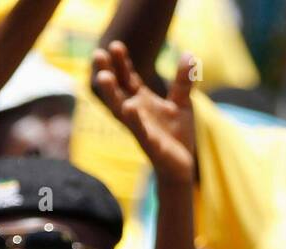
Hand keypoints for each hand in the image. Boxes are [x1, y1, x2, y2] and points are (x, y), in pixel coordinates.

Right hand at [93, 40, 195, 184]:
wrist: (181, 166)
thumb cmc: (176, 134)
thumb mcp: (182, 102)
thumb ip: (183, 81)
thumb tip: (188, 54)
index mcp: (142, 101)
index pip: (128, 78)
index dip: (122, 62)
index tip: (115, 46)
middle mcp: (136, 113)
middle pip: (118, 90)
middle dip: (108, 73)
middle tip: (97, 54)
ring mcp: (140, 128)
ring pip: (121, 110)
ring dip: (112, 94)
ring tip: (103, 77)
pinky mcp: (149, 144)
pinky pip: (139, 130)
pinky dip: (134, 119)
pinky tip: (129, 107)